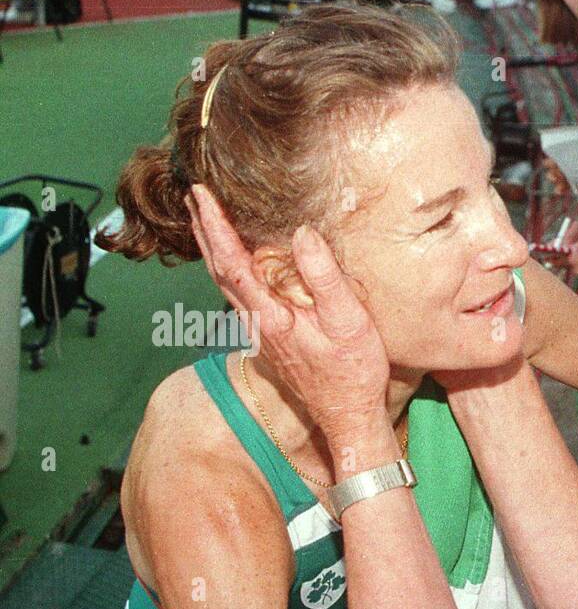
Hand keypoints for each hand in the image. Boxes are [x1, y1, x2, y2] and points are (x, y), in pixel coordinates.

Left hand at [188, 185, 390, 452]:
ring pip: (224, 285)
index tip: (201, 193)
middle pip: (217, 271)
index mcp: (270, 317)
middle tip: (192, 197)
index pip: (231, 263)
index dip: (215, 226)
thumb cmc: (354, 372)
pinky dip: (229, 269)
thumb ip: (324, 277)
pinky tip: (237, 261)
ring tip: (205, 220)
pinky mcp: (271, 339)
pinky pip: (239, 295)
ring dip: (212, 250)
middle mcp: (256, 324)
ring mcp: (261, 333)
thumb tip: (301, 234)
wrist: (349, 415)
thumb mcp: (349, 321)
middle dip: (204, 232)